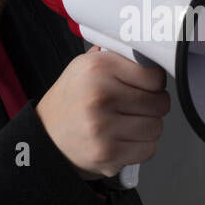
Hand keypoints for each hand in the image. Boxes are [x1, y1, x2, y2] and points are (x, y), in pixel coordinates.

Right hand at [34, 46, 169, 179]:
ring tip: (127, 123)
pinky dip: (140, 147)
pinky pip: (148, 149)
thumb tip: (150, 52)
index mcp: (98, 67)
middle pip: (160, 103)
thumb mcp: (85, 67)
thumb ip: (117, 58)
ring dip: (147, 128)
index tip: (145, 87)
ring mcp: (104, 127)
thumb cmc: (70, 102)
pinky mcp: (108, 153)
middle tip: (135, 107)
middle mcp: (100, 95)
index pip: (155, 76)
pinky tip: (123, 139)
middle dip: (152, 106)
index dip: (154, 83)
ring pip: (156, 127)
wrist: (45, 137)